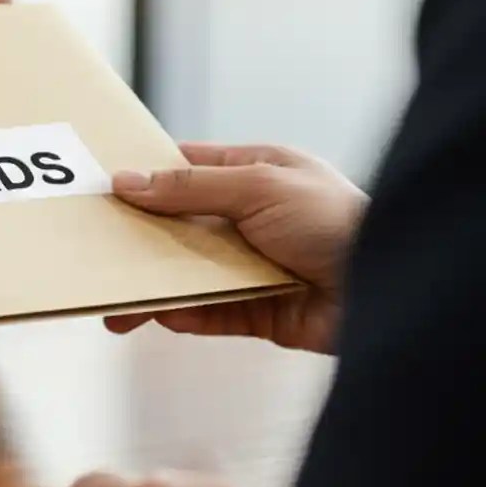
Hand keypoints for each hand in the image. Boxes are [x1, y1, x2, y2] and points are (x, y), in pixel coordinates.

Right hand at [105, 143, 366, 353]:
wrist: (391, 287)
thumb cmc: (336, 220)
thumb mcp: (259, 186)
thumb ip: (190, 188)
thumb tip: (128, 182)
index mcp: (255, 173)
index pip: (187, 168)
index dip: (144, 176)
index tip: (101, 186)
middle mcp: (251, 217)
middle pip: (178, 226)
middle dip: (138, 241)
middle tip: (95, 252)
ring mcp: (253, 265)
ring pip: (187, 274)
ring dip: (151, 288)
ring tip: (115, 307)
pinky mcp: (259, 310)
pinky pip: (210, 312)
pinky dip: (183, 315)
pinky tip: (157, 317)